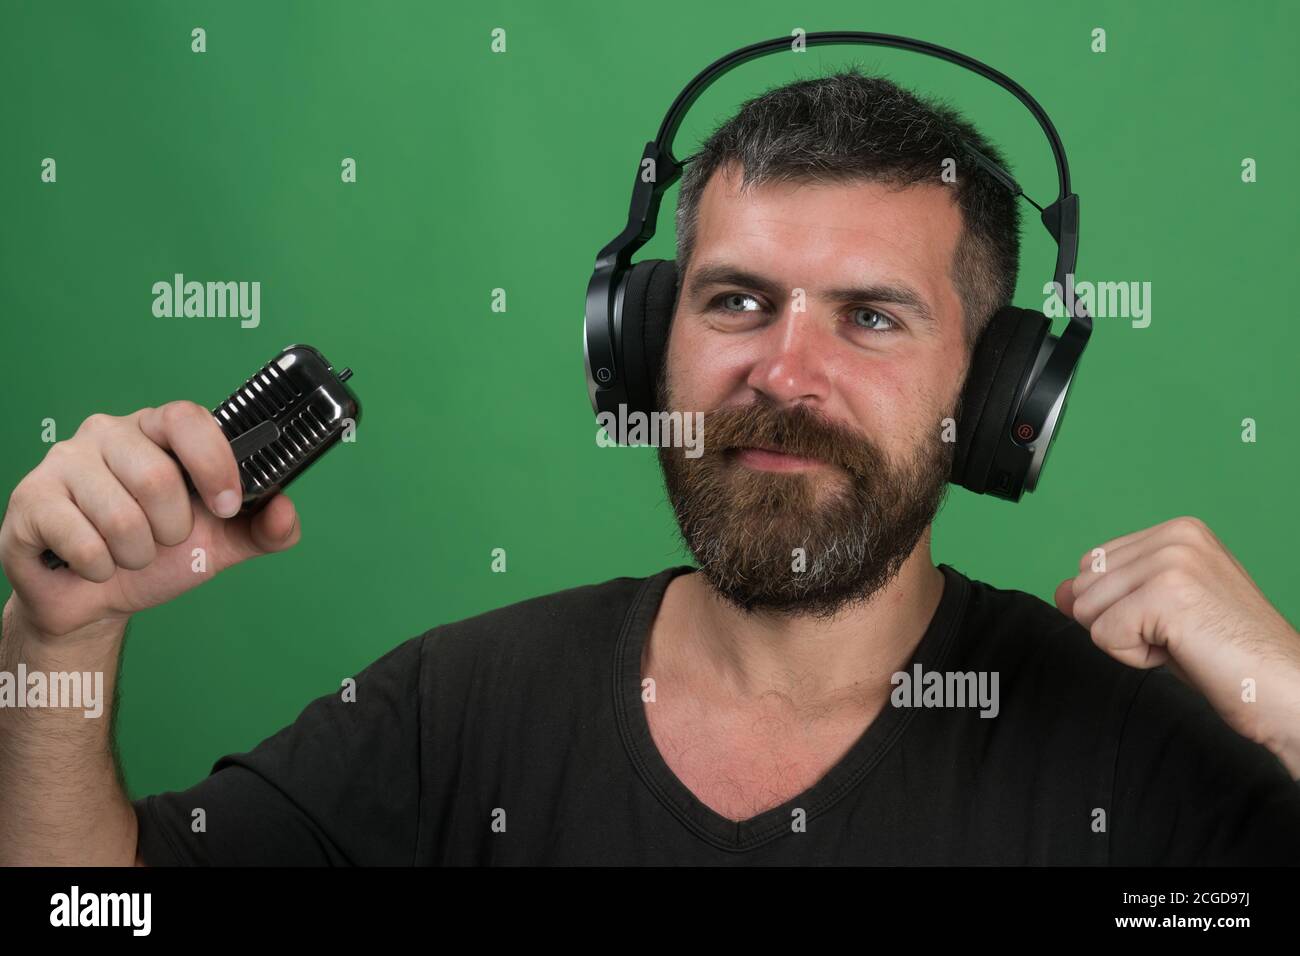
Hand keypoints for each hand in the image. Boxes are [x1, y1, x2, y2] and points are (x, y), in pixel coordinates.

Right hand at [0, 402, 300, 639]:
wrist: (97, 599)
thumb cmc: (158, 555)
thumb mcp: (220, 542)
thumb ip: (263, 527)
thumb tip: (285, 510)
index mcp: (159, 432)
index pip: (187, 418)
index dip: (212, 463)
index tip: (225, 505)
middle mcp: (109, 433)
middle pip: (156, 476)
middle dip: (172, 529)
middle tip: (162, 541)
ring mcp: (64, 462)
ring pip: (120, 514)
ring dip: (136, 554)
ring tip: (127, 554)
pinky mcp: (31, 499)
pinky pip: (82, 540)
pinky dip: (100, 567)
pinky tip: (92, 564)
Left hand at [1054, 516, 1299, 776]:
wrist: (1286, 689)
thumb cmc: (1228, 654)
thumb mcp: (1158, 612)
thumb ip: (1110, 594)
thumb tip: (1060, 591)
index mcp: (1177, 531)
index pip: (1092, 566)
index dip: (1119, 607)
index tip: (1173, 621)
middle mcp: (1175, 536)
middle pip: (1083, 587)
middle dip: (1118, 624)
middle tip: (1179, 636)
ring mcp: (1172, 562)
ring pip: (1086, 611)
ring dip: (1128, 641)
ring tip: (1182, 643)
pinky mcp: (1166, 595)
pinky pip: (1104, 635)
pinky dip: (1136, 657)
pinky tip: (1182, 653)